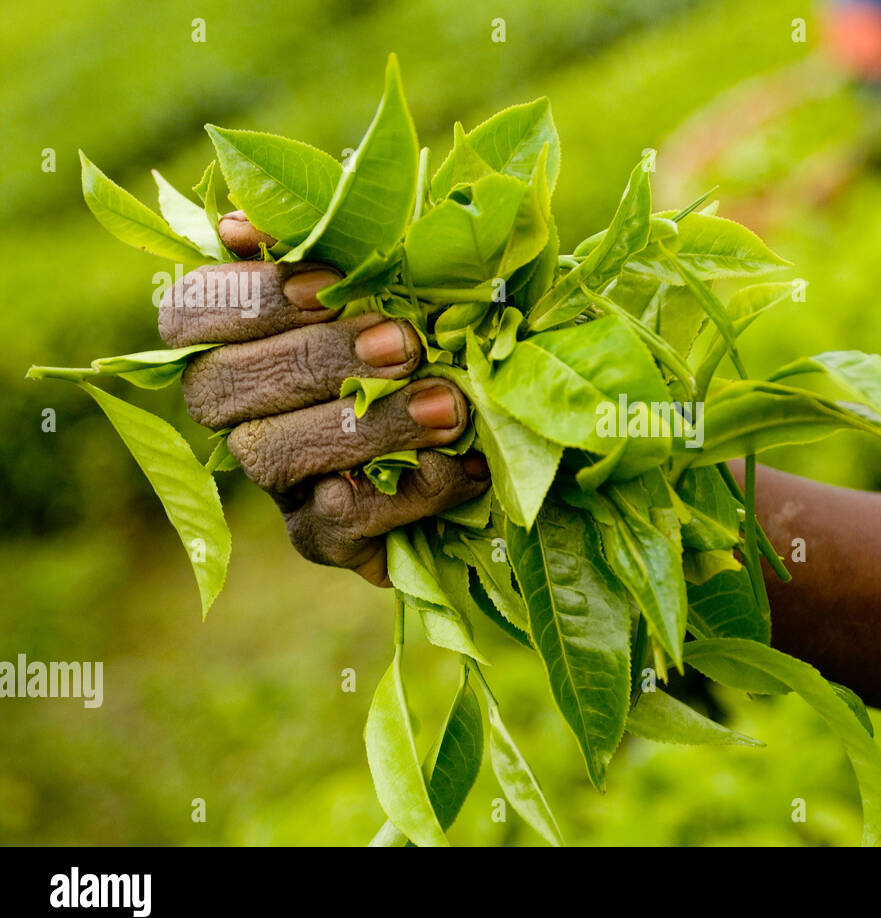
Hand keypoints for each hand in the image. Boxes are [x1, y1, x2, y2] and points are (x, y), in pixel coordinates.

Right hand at [158, 211, 488, 585]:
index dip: (245, 299)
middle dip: (314, 360)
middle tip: (403, 343)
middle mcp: (242, 414)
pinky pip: (337, 524)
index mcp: (243, 339)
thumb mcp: (406, 284)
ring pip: (272, 457)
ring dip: (365, 427)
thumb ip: (345, 248)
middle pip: (217, 388)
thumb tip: (243, 223)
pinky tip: (460, 467)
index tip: (328, 286)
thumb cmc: (441, 341)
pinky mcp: (320, 539)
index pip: (187, 314)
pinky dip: (405, 495)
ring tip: (448, 407)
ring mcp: (278, 482)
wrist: (500, 441)